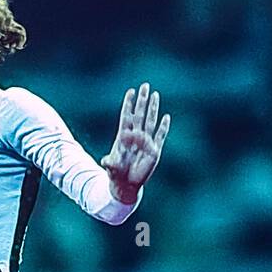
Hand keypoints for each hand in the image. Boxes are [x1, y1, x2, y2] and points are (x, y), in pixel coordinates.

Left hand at [100, 82, 169, 198]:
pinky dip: (163, 127)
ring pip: (150, 121)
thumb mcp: (112, 168)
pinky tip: (166, 117)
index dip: (129, 104)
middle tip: (145, 86)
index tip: (131, 91)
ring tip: (155, 95)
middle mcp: (135, 136)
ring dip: (153, 109)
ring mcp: (145, 142)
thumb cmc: (116, 175)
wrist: (126, 185)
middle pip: (140, 114)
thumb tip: (105, 162)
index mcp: (123, 137)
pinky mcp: (154, 151)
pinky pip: (160, 136)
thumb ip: (110, 163)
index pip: (127, 116)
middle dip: (142, 100)